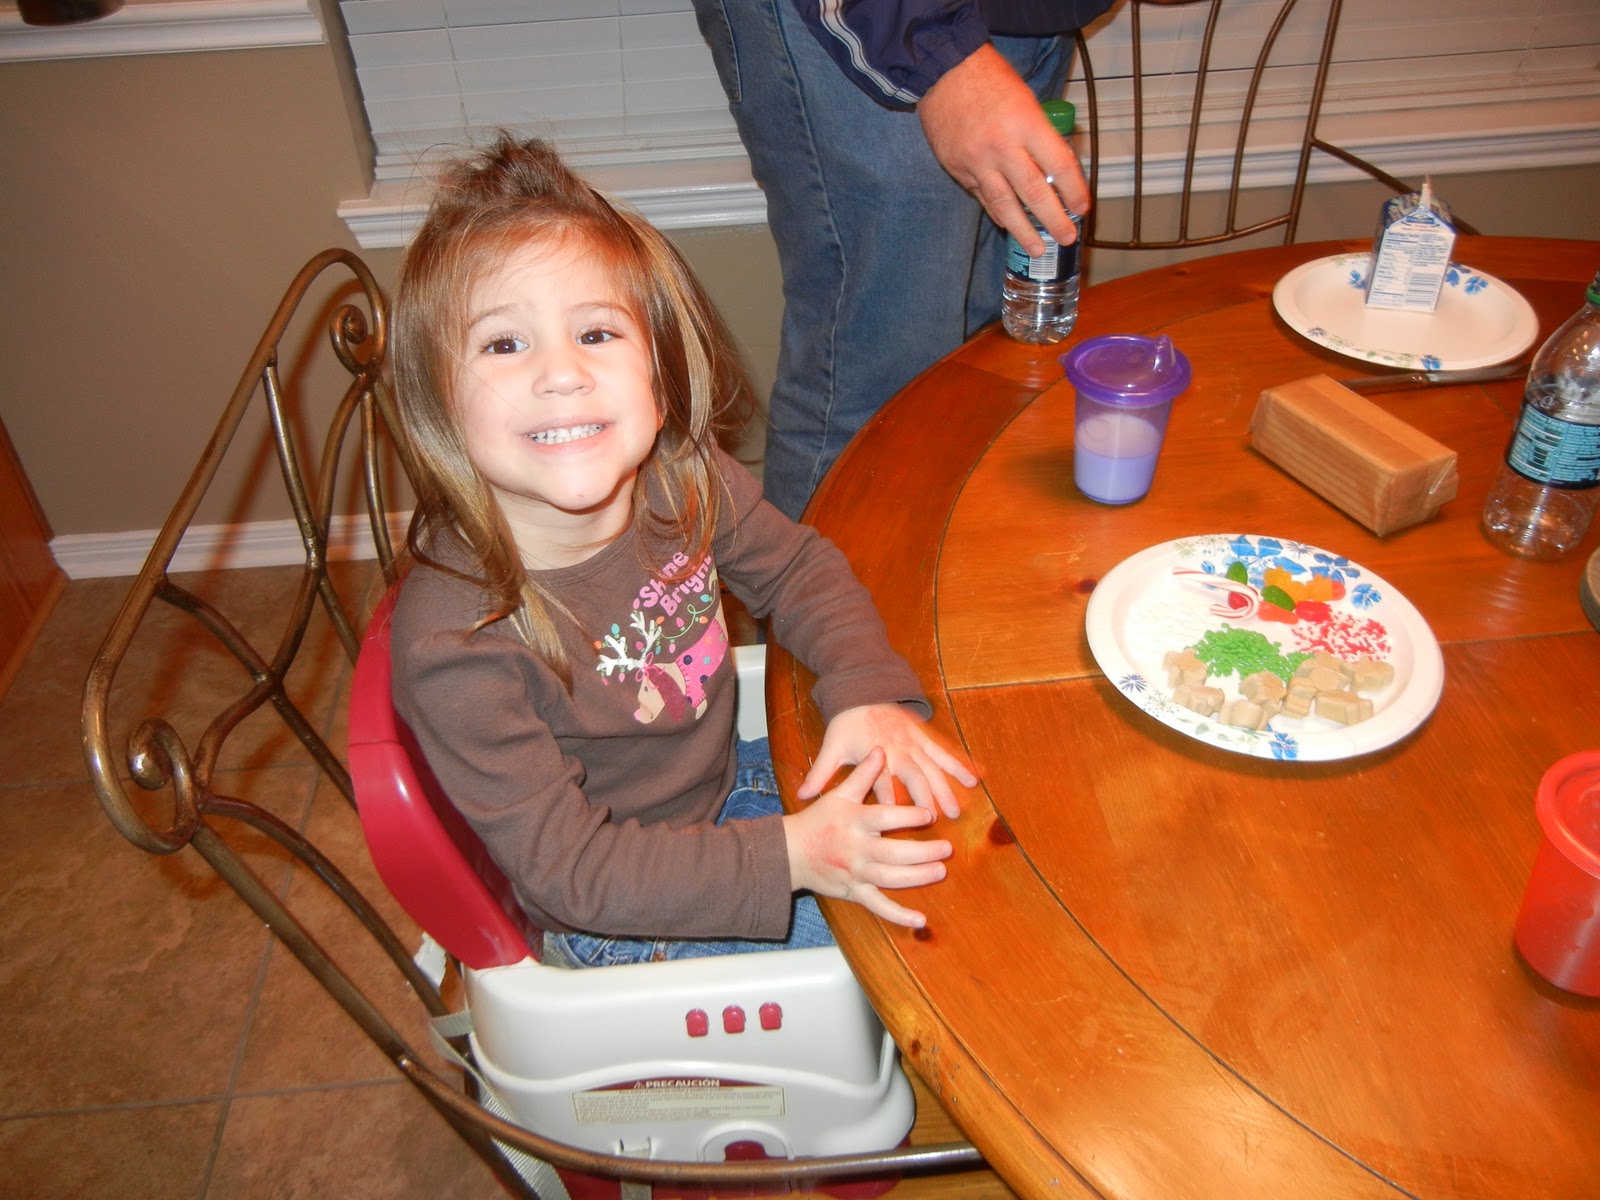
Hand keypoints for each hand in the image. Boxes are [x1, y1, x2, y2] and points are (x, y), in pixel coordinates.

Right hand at [784, 749, 953, 928]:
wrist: (789, 853)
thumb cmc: (817, 820)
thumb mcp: (838, 794)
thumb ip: (863, 775)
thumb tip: (880, 749)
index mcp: (854, 821)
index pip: (884, 818)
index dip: (908, 815)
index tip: (930, 813)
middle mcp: (856, 849)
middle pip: (893, 853)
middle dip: (922, 852)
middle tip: (947, 848)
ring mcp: (855, 873)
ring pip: (890, 880)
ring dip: (917, 878)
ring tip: (940, 871)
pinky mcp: (854, 892)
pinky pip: (879, 906)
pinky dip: (899, 916)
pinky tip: (921, 920)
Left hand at [797, 703, 976, 819]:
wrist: (863, 689)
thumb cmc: (847, 723)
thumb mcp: (831, 747)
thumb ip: (820, 773)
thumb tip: (802, 797)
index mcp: (875, 757)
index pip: (881, 785)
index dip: (888, 803)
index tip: (894, 824)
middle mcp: (897, 751)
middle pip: (913, 777)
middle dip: (925, 797)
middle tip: (935, 819)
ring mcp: (914, 743)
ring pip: (934, 767)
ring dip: (947, 788)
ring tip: (958, 810)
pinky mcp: (925, 736)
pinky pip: (945, 751)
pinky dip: (961, 764)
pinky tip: (976, 778)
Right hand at [917, 43, 1088, 256]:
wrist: (942, 72)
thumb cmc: (990, 79)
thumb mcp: (1026, 99)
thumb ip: (1040, 135)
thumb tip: (1057, 169)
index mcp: (1026, 123)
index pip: (1059, 165)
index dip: (1074, 191)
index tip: (1082, 208)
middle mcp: (1002, 147)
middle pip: (1034, 193)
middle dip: (1053, 220)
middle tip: (1067, 238)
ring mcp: (977, 162)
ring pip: (1004, 205)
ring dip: (1023, 231)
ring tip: (1037, 248)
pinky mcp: (958, 169)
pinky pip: (983, 197)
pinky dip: (998, 213)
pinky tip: (1008, 225)